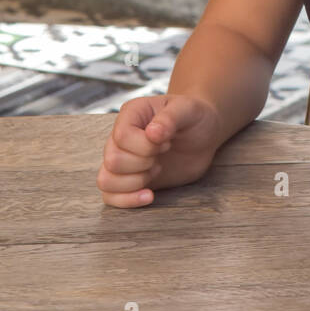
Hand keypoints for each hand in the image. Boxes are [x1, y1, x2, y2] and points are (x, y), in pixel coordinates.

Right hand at [96, 93, 220, 207]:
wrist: (202, 135)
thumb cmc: (194, 117)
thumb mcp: (189, 109)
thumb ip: (170, 118)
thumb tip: (152, 133)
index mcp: (131, 114)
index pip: (122, 136)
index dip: (145, 146)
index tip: (167, 143)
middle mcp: (120, 137)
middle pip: (113, 160)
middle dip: (143, 163)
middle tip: (164, 154)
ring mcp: (122, 159)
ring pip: (106, 180)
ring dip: (135, 182)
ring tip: (157, 170)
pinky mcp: (128, 179)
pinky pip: (110, 196)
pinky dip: (127, 201)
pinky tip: (149, 196)